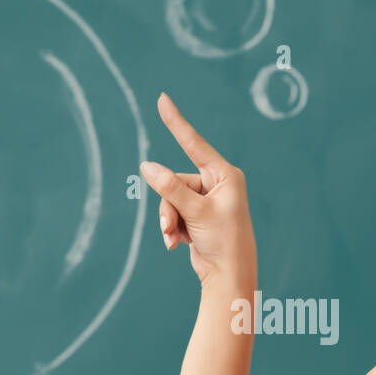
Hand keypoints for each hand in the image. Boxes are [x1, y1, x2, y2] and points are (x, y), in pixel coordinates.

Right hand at [141, 93, 257, 288]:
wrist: (228, 276)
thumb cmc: (223, 242)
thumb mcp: (195, 212)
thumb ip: (170, 188)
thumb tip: (146, 166)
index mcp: (225, 175)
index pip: (194, 143)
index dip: (176, 121)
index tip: (162, 98)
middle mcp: (217, 184)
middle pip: (175, 181)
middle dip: (169, 206)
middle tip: (173, 228)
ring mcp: (207, 200)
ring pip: (170, 199)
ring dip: (168, 220)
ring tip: (173, 238)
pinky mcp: (198, 215)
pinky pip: (174, 212)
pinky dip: (172, 227)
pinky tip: (178, 243)